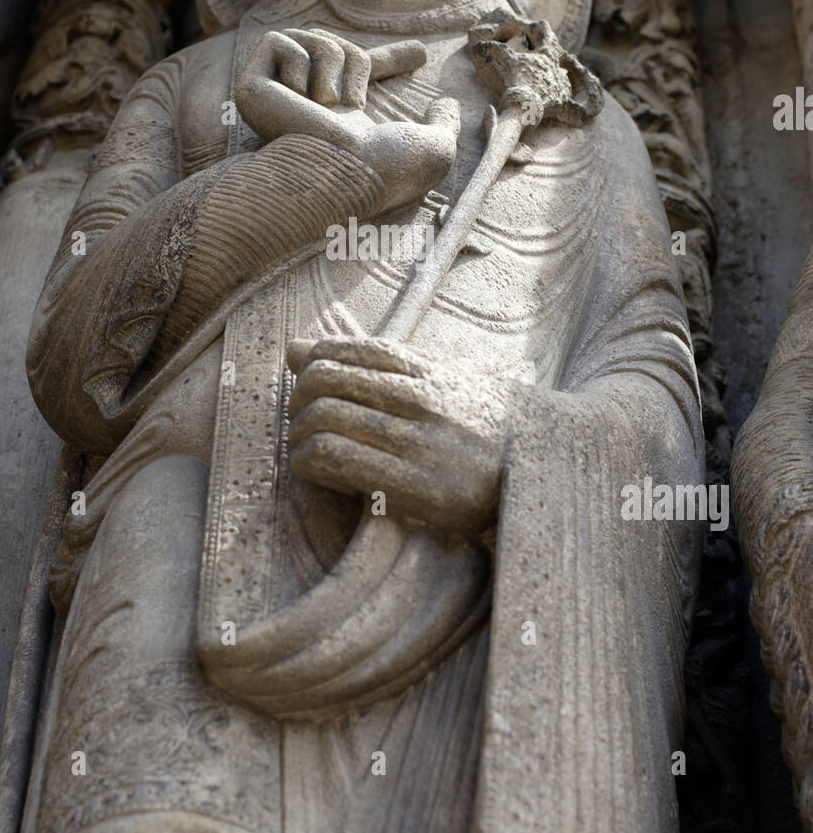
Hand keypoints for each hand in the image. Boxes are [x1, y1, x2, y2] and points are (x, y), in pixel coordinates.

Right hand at [236, 28, 459, 210]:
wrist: (344, 169)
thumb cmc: (387, 169)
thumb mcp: (435, 149)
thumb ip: (446, 126)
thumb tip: (447, 104)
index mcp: (350, 124)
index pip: (369, 83)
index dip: (393, 61)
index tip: (420, 55)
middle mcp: (313, 111)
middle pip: (339, 49)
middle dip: (357, 63)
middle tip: (354, 102)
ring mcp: (279, 99)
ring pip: (318, 39)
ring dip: (335, 66)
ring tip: (330, 106)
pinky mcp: (250, 87)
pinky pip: (280, 42)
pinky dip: (299, 64)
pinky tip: (300, 99)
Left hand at [286, 336, 512, 537]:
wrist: (541, 474)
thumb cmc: (479, 427)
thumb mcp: (434, 383)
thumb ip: (366, 365)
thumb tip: (292, 347)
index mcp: (425, 370)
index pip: (344, 349)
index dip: (312, 367)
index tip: (313, 391)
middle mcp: (419, 398)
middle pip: (324, 379)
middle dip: (298, 401)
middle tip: (302, 422)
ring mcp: (416, 440)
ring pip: (324, 417)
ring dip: (299, 435)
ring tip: (307, 449)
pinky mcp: (413, 485)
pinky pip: (337, 458)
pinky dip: (310, 462)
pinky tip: (318, 472)